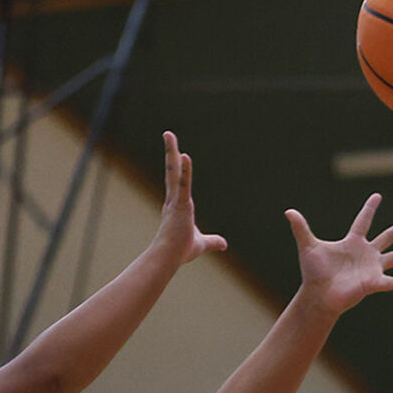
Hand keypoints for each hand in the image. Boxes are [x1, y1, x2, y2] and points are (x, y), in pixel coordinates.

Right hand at [154, 132, 227, 263]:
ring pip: (173, 171)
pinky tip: (185, 155)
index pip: (177, 180)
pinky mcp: (180, 205)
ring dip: (172, 152)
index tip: (177, 152)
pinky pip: (183, 184)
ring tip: (169, 135)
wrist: (169, 257)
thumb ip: (212, 241)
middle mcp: (173, 199)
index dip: (177, 165)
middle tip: (168, 134)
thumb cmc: (181, 251)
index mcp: (177, 205)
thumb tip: (223, 245)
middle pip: (172, 170)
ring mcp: (175, 200)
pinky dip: (184, 170)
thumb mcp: (202, 244)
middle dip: (171, 151)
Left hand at [284, 194, 392, 316]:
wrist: (318, 295)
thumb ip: (301, 228)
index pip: (363, 221)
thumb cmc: (314, 273)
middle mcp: (366, 253)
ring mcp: (372, 268)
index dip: (370, 208)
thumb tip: (288, 211)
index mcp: (352, 242)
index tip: (377, 196)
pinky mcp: (374, 283)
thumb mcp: (309, 246)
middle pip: (388, 236)